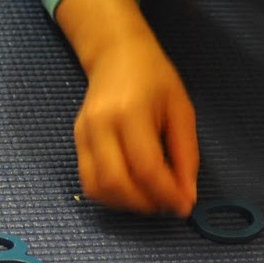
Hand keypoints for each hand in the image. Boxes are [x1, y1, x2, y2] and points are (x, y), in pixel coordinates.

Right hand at [55, 0, 199, 215]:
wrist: (116, 55)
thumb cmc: (155, 78)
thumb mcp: (182, 111)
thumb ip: (186, 156)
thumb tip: (186, 197)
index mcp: (131, 113)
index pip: (145, 167)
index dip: (166, 194)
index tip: (184, 207)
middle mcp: (100, 126)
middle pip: (116, 182)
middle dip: (145, 204)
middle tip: (167, 206)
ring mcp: (83, 135)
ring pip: (97, 188)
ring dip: (125, 204)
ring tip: (150, 201)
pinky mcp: (77, 142)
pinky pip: (88, 181)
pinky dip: (111, 196)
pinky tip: (131, 191)